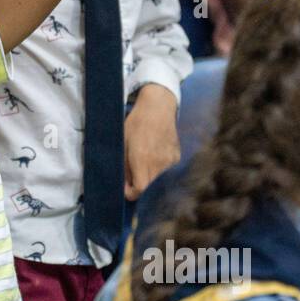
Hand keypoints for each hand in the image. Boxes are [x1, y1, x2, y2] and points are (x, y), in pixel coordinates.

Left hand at [123, 85, 179, 200]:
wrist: (158, 107)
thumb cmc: (136, 123)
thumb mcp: (122, 143)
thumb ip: (123, 166)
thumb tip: (123, 184)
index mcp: (142, 159)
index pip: (140, 189)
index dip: (130, 193)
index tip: (124, 189)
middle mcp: (159, 163)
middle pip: (149, 187)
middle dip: (139, 185)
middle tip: (130, 177)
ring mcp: (170, 161)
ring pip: (158, 179)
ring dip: (149, 177)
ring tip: (142, 161)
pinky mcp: (176, 157)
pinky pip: (166, 170)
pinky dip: (158, 168)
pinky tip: (153, 154)